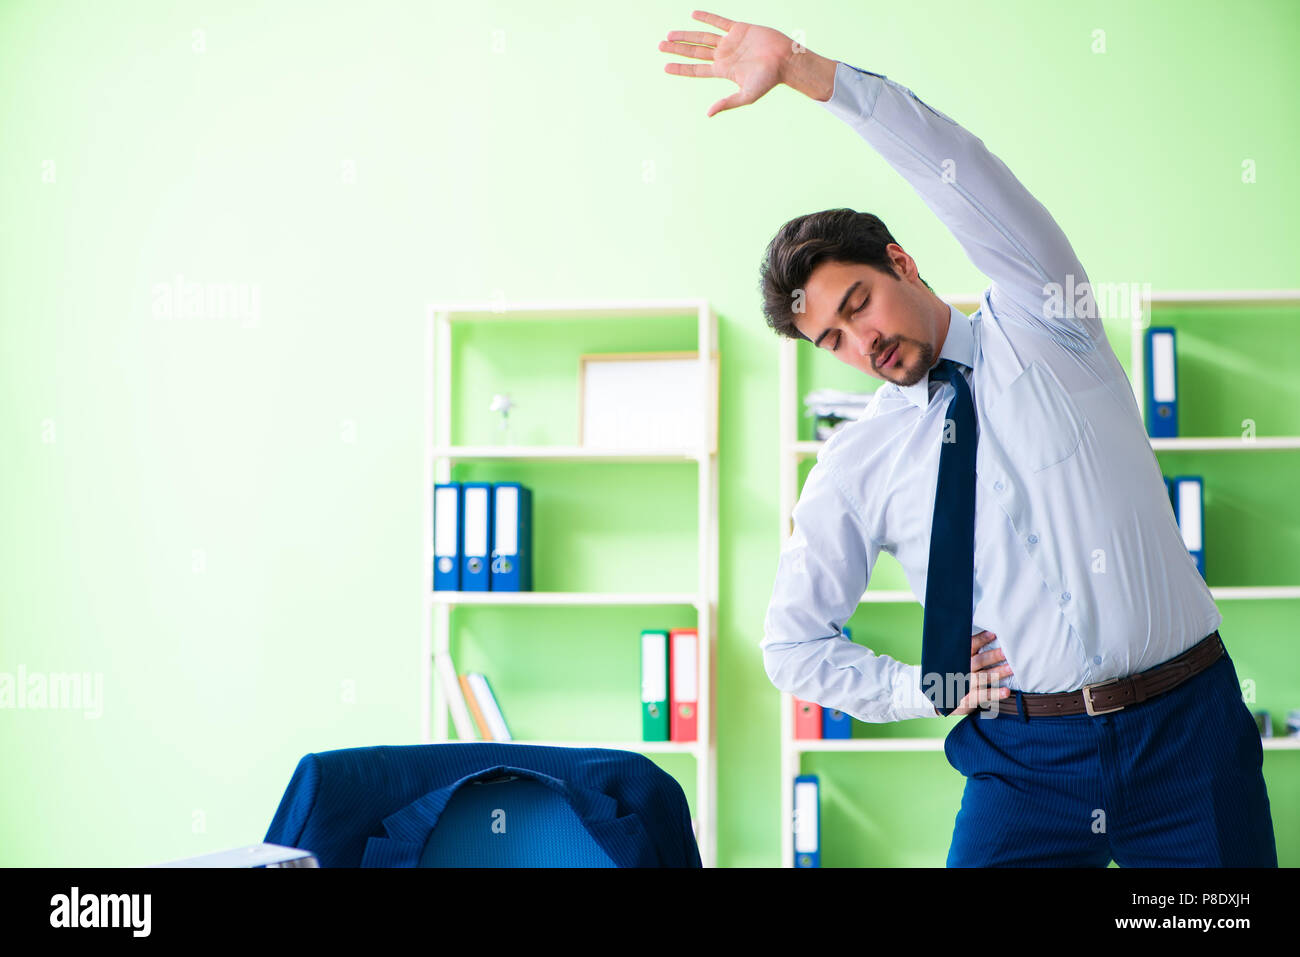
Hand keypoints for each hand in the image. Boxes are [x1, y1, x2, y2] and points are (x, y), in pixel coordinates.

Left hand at [658, 10, 796, 116]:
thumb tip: (708, 113)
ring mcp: (730, 42)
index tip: (664, 67)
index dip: (681, 68)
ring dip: (686, 35)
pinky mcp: (739, 29)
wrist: (786, 60)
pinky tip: (693, 15)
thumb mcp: (747, 95)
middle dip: (677, 49)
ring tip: (669, 34)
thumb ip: (727, 102)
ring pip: (703, 37)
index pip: (696, 70)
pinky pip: (720, 22)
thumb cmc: (769, 80)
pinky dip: (707, 18)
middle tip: (660, 46)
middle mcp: (724, 56)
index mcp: (723, 71)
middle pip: (695, 52)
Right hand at [951, 630, 1013, 716]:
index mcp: (960, 658)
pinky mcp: (969, 699)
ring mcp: (965, 684)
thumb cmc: (955, 674)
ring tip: (1011, 669)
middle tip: (1006, 652)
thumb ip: (968, 649)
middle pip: (978, 661)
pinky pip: (983, 696)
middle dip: (993, 656)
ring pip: (982, 677)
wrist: (941, 698)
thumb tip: (989, 633)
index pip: (970, 646)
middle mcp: (962, 670)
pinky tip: (1006, 691)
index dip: (981, 639)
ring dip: (997, 673)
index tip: (994, 634)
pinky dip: (994, 694)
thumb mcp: (956, 660)